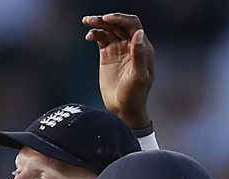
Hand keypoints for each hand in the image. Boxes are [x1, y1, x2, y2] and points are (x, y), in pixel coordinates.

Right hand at [83, 13, 153, 129]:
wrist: (123, 109)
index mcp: (142, 48)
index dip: (120, 18)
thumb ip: (138, 54)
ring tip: (86, 21)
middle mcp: (131, 45)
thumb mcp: (138, 76)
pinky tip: (88, 37)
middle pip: (118, 24)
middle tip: (91, 20)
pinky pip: (101, 39)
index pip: (132, 24)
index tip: (106, 19)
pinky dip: (94, 34)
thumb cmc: (135, 96)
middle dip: (105, 19)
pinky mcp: (107, 55)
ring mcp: (118, 50)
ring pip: (108, 30)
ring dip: (97, 24)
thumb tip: (139, 33)